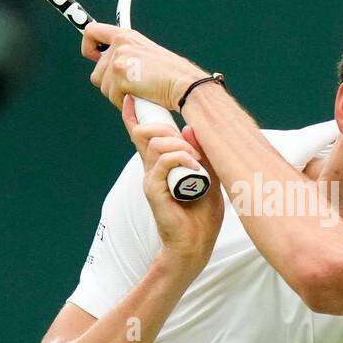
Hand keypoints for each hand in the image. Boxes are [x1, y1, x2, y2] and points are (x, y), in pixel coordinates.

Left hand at [83, 23, 207, 111]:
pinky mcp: (120, 75)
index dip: (88, 46)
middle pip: (97, 72)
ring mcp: (119, 59)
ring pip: (103, 86)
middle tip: (131, 87)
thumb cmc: (172, 75)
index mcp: (127, 37)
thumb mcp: (146, 56)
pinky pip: (112, 97)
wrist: (185, 83)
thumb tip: (110, 69)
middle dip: (111, 85)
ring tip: (140, 91)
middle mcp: (120, 44)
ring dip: (119, 95)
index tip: (92, 55)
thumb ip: (127, 57)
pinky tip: (140, 97)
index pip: (92, 31)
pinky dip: (125, 103)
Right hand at [122, 95, 223, 265]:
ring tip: (196, 158)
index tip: (132, 98)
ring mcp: (151, 179)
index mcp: (161, 164)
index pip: (143, 135)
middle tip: (185, 136)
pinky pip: (161, 164)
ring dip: (179, 143)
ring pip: (155, 144)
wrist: (196, 245)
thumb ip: (201, 152)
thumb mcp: (209, 175)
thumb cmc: (202, 214)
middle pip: (145, 133)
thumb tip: (191, 127)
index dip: (136, 116)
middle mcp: (152, 169)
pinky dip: (180, 158)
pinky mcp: (154, 191)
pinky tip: (194, 166)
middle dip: (162, 124)